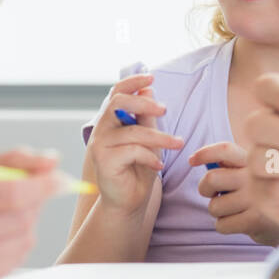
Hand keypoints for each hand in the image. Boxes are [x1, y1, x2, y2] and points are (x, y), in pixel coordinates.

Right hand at [0, 148, 59, 278]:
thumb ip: (11, 161)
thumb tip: (52, 161)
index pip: (10, 192)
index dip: (43, 185)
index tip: (62, 178)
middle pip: (20, 217)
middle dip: (35, 202)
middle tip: (32, 193)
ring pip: (23, 239)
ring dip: (28, 223)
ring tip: (10, 214)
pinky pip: (15, 260)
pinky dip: (18, 244)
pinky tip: (1, 235)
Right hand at [85, 74, 183, 213]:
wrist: (129, 200)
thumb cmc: (139, 167)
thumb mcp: (149, 139)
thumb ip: (147, 117)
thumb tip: (149, 89)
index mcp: (112, 120)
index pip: (117, 92)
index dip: (132, 82)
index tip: (151, 77)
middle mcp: (102, 129)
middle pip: (119, 104)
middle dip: (144, 104)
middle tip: (165, 109)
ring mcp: (100, 145)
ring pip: (133, 131)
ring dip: (160, 138)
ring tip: (178, 144)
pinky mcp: (103, 161)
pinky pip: (132, 151)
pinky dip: (150, 157)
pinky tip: (158, 166)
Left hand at [190, 141, 278, 246]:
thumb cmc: (275, 195)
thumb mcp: (263, 171)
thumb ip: (239, 165)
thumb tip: (204, 163)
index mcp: (257, 159)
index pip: (224, 150)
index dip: (204, 153)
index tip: (191, 160)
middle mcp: (257, 175)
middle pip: (211, 179)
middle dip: (205, 188)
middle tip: (211, 193)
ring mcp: (256, 198)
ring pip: (214, 205)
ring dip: (217, 211)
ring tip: (233, 210)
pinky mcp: (255, 220)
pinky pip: (221, 224)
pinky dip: (225, 226)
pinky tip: (239, 222)